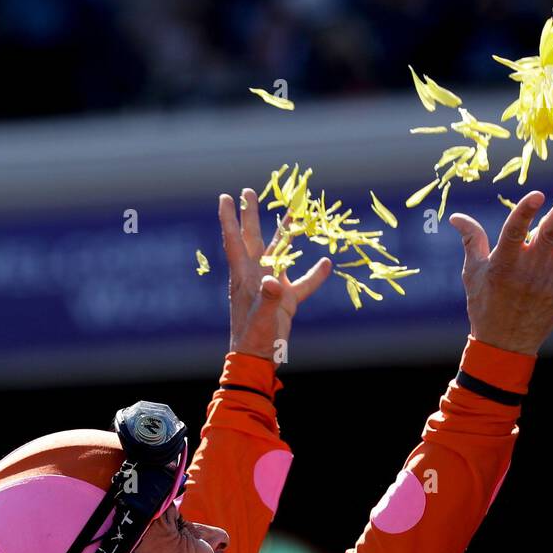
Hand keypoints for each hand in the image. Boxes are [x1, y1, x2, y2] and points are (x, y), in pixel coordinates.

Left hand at [218, 189, 331, 361]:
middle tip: (247, 191)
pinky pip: (303, 284)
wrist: (259, 361)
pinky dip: (315, 275)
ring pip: (279, 253)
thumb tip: (274, 282)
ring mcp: (271, 287)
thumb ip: (268, 300)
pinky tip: (327, 264)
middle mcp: (256, 276)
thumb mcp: (262, 319)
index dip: (229, 219)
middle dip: (250, 215)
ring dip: (286, 234)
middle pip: (252, 238)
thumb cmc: (254, 340)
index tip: (225, 197)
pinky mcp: (285, 301)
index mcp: (244, 277)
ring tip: (294, 212)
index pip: (235, 242)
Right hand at [448, 183, 552, 355]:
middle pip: (549, 234)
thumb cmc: (485, 306)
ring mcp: (547, 278)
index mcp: (502, 265)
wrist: (506, 345)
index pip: (514, 233)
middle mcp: (527, 270)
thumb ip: (471, 241)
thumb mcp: (473, 274)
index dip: (525, 213)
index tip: (538, 194)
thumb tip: (456, 216)